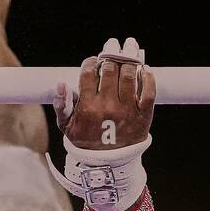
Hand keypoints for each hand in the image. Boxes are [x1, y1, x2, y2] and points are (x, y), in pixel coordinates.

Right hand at [53, 36, 155, 150]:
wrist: (107, 163)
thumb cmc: (85, 140)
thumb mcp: (66, 126)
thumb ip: (61, 104)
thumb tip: (60, 83)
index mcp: (88, 107)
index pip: (89, 73)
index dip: (91, 62)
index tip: (93, 60)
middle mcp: (108, 106)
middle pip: (111, 69)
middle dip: (110, 53)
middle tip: (112, 47)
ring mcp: (128, 110)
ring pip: (130, 75)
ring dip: (129, 59)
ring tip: (128, 51)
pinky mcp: (144, 116)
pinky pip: (149, 91)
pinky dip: (148, 76)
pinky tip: (144, 69)